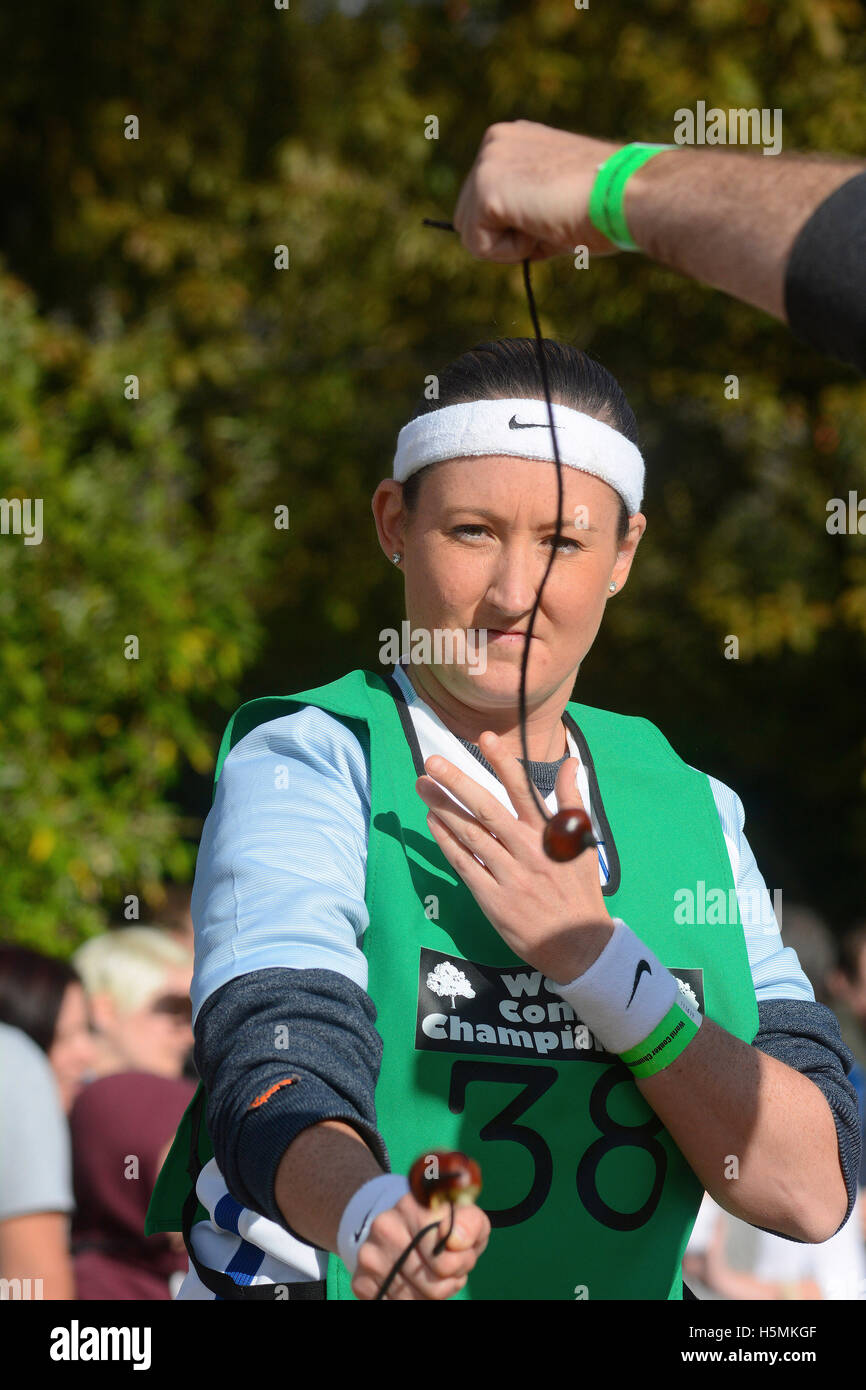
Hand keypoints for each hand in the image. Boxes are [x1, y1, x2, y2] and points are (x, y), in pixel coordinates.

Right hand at [351, 1191, 489, 1300]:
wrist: (403, 1231)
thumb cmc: (443, 1226)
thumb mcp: (467, 1217)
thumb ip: (469, 1224)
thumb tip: (456, 1241)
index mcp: (412, 1206)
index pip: (445, 1261)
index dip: (461, 1263)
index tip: (462, 1252)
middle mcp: (385, 1227)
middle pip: (433, 1285)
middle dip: (448, 1282)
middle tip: (448, 1267)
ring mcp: (369, 1255)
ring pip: (414, 1301)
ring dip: (431, 1295)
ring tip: (431, 1273)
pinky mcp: (360, 1281)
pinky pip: (394, 1307)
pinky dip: (410, 1301)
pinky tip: (412, 1283)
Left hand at [416, 730, 613, 981]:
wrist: (578, 945)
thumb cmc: (578, 890)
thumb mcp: (583, 843)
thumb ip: (571, 800)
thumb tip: (568, 763)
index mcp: (550, 834)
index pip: (523, 790)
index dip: (503, 762)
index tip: (484, 737)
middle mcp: (526, 850)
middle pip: (486, 809)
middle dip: (457, 782)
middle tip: (431, 761)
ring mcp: (508, 875)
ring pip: (470, 835)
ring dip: (443, 808)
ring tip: (423, 786)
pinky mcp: (492, 898)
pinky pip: (464, 864)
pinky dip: (447, 842)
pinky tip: (432, 823)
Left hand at [453, 120, 624, 261]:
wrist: (625, 194)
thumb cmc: (603, 203)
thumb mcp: (554, 197)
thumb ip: (523, 205)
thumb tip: (505, 232)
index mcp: (513, 139)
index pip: (488, 202)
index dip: (518, 225)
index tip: (554, 211)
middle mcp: (495, 141)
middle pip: (469, 217)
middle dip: (508, 235)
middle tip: (551, 220)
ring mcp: (487, 160)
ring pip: (471, 233)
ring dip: (510, 243)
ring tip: (547, 220)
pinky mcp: (485, 187)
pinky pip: (478, 245)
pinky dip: (510, 251)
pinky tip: (540, 226)